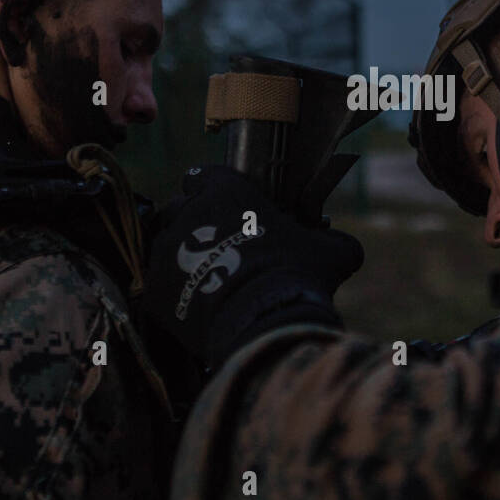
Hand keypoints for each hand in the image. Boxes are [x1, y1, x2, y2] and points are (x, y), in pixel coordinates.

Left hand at [142, 166, 362, 369]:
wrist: (263, 324)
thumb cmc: (298, 276)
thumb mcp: (332, 252)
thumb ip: (335, 239)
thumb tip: (344, 245)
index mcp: (225, 192)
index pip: (201, 175)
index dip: (209, 189)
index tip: (221, 205)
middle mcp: (188, 214)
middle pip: (178, 210)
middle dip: (192, 223)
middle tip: (218, 247)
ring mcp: (166, 251)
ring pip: (164, 246)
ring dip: (181, 257)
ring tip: (206, 279)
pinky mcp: (155, 289)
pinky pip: (159, 285)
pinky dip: (174, 293)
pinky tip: (197, 307)